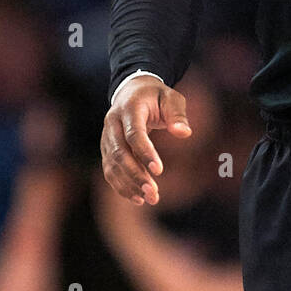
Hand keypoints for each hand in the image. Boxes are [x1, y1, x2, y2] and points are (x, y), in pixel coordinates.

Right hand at [100, 78, 191, 205]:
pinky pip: (110, 169)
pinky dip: (121, 185)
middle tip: (153, 193)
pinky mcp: (106, 148)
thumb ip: (177, 114)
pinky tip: (137, 198)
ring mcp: (107, 136)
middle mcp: (113, 123)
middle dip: (135, 175)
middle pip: (119, 153)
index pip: (134, 133)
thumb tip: (184, 133)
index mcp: (129, 108)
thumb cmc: (157, 96)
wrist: (132, 91)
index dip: (145, 152)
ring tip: (149, 199)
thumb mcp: (171, 98)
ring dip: (129, 184)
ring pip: (112, 164)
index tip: (159, 170)